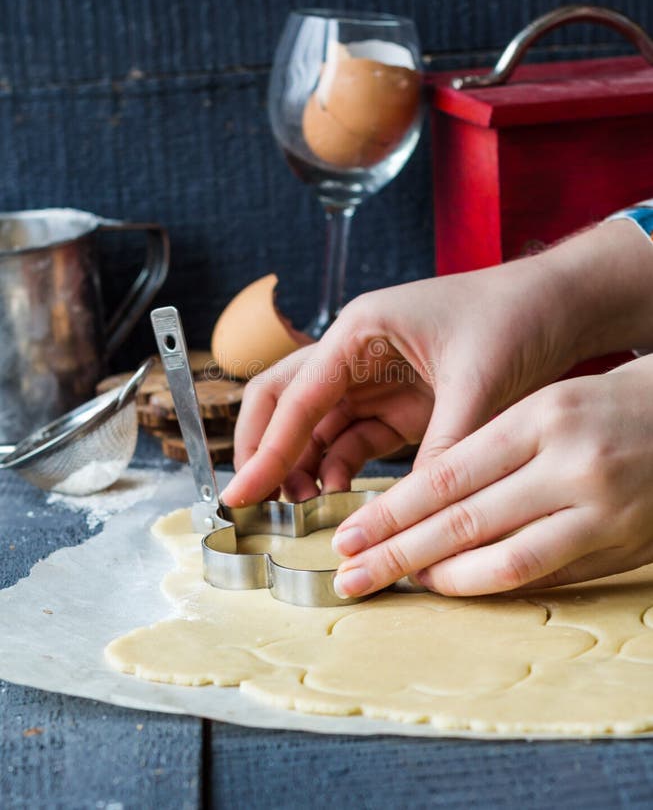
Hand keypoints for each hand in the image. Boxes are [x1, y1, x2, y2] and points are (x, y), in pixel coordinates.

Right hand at [222, 245, 586, 506]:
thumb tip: (410, 517)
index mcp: (360, 330)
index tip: (239, 493)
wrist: (558, 306)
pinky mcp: (398, 402)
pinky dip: (340, 466)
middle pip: (286, 402)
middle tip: (256, 500)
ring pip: (316, 426)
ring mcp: (375, 378)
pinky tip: (338, 491)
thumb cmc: (514, 319)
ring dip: (303, 464)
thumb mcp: (476, 384)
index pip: (295, 395)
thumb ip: (440, 449)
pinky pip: (354, 438)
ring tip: (304, 504)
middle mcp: (356, 352)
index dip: (264, 449)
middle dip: (266, 450)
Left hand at [332, 355, 652, 597]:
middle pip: (465, 523)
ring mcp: (602, 513)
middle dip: (399, 554)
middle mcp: (571, 467)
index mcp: (542, 419)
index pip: (449, 476)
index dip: (392, 513)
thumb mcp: (545, 403)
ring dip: (446, 580)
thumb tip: (419, 500)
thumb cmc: (607, 402)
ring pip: (506, 561)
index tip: (351, 535)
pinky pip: (549, 577)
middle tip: (352, 576)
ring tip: (403, 584)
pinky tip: (461, 588)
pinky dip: (497, 585)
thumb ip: (489, 447)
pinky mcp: (623, 547)